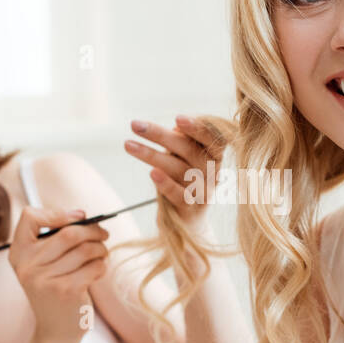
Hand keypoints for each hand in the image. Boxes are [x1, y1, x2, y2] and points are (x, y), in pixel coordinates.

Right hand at [7, 205, 109, 341]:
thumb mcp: (42, 265)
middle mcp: (27, 265)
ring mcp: (45, 279)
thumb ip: (54, 239)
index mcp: (18, 253)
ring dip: (101, 249)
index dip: (57, 213)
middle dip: (93, 231)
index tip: (77, 218)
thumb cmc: (54, 289)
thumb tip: (82, 215)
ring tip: (102, 254)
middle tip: (103, 234)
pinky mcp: (66, 290)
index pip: (29, 216)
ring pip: (85, 249)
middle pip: (68, 233)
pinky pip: (94, 266)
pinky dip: (102, 266)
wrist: (54, 331)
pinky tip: (98, 271)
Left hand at [124, 115, 225, 232]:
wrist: (190, 223)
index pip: (212, 137)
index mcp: (215, 156)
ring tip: (128, 145)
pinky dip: (165, 184)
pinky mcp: (191, 210)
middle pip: (189, 150)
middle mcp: (213, 173)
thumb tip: (176, 125)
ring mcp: (204, 192)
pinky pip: (179, 195)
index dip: (197, 128)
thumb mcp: (185, 159)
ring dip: (151, 155)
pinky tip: (152, 173)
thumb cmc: (185, 183)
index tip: (177, 118)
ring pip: (179, 170)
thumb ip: (183, 143)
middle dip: (160, 135)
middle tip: (134, 124)